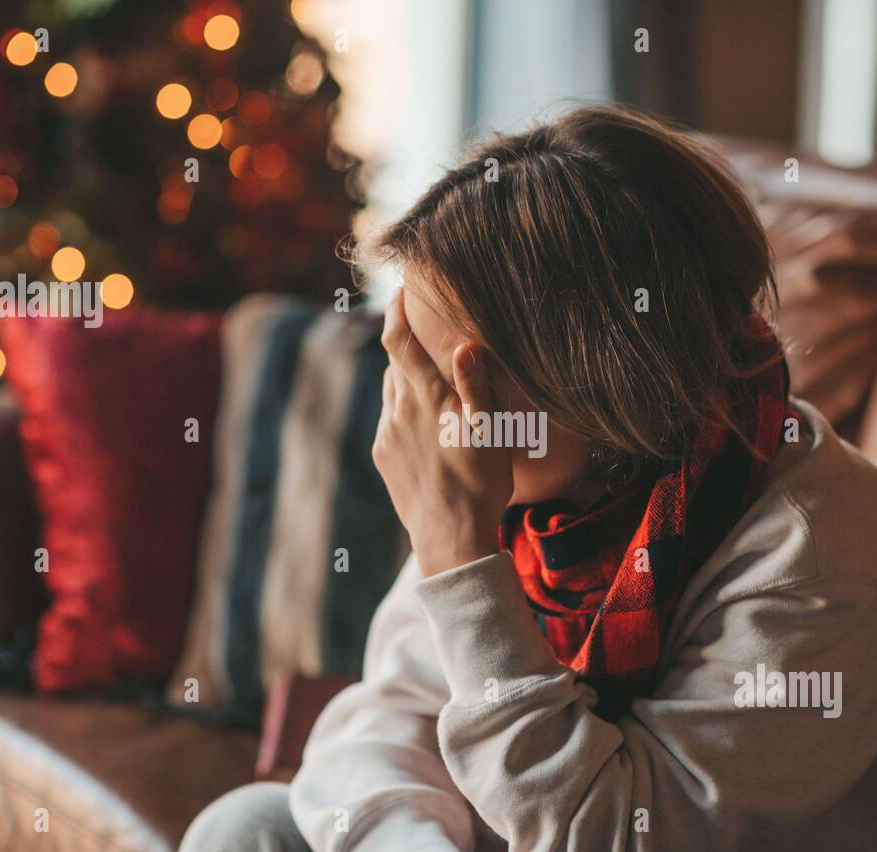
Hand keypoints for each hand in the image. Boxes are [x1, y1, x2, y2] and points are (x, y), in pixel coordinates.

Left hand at [373, 290, 512, 576]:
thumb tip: (465, 344)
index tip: (401, 289)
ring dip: (407, 380)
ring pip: (392, 392)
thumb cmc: (481, 482)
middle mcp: (398, 410)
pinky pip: (390, 420)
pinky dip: (404, 410)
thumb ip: (477, 384)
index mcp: (425, 397)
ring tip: (433, 385)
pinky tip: (428, 427)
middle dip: (408, 346)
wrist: (452, 537)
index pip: (399, 340)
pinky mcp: (384, 457)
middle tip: (427, 336)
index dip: (397, 310)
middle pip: (395, 363)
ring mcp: (388, 434)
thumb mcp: (491, 431)